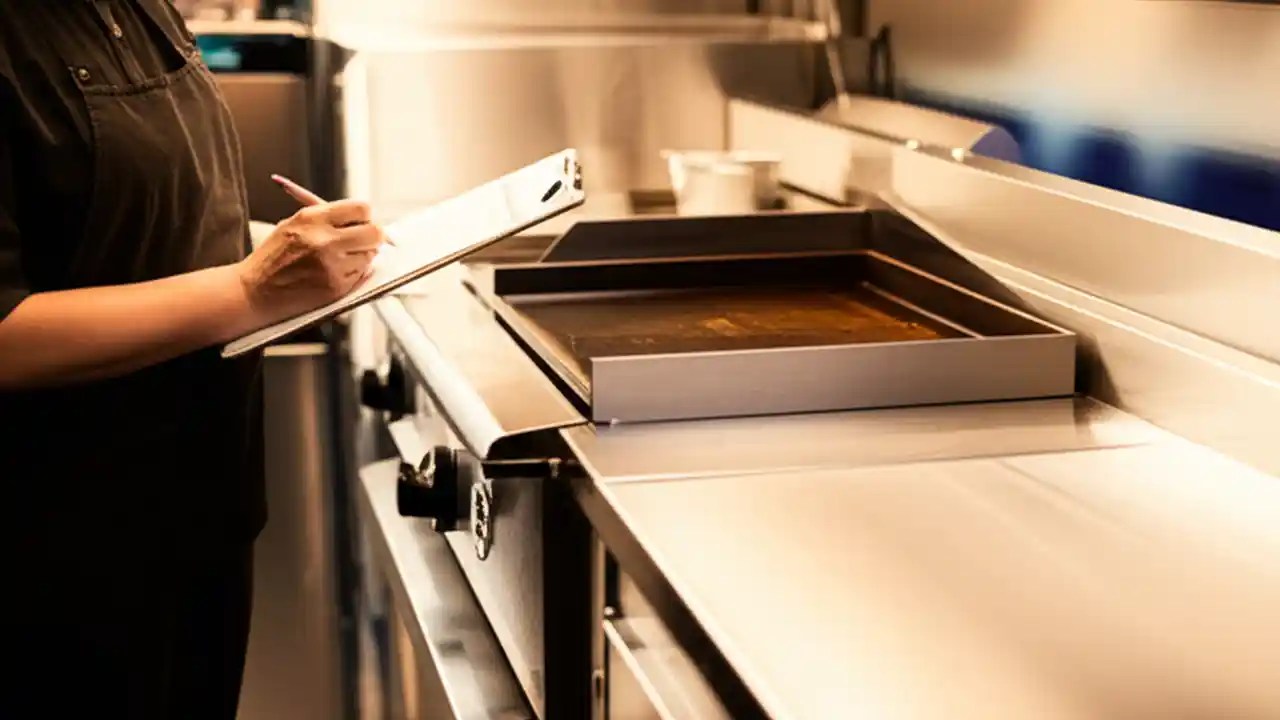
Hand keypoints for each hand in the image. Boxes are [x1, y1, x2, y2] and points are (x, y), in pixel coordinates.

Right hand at [236, 199, 385, 321]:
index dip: (364, 216)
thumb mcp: (294, 224)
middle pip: (375, 232)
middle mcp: (325, 241)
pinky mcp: (337, 288)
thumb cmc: (274, 257)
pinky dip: (354, 273)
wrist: (254, 292)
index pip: (362, 209)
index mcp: (312, 219)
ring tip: (340, 259)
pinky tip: (334, 273)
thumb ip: (328, 218)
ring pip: (371, 255)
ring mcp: (333, 266)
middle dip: (373, 236)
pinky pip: (361, 275)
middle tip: (363, 240)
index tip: (361, 222)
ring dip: (362, 256)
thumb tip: (363, 218)